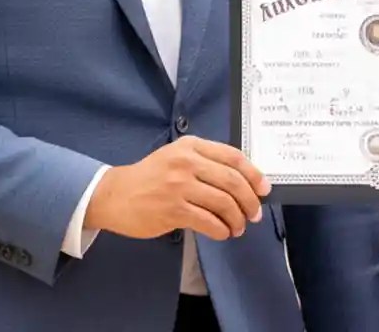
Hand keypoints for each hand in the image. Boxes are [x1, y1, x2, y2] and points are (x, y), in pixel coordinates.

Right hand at [87, 136, 270, 240]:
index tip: (264, 189)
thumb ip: (206, 162)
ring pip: (223, 203)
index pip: (233, 157)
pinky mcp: (172, 210)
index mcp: (191, 146)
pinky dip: (221, 230)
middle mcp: (186, 162)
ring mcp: (178, 186)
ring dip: (236, 219)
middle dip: (249, 201)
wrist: (114, 195)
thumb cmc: (150, 177)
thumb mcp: (177, 157)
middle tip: (253, 214)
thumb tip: (244, 182)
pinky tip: (222, 233)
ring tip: (237, 227)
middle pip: (232, 181)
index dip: (254, 174)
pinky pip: (208, 221)